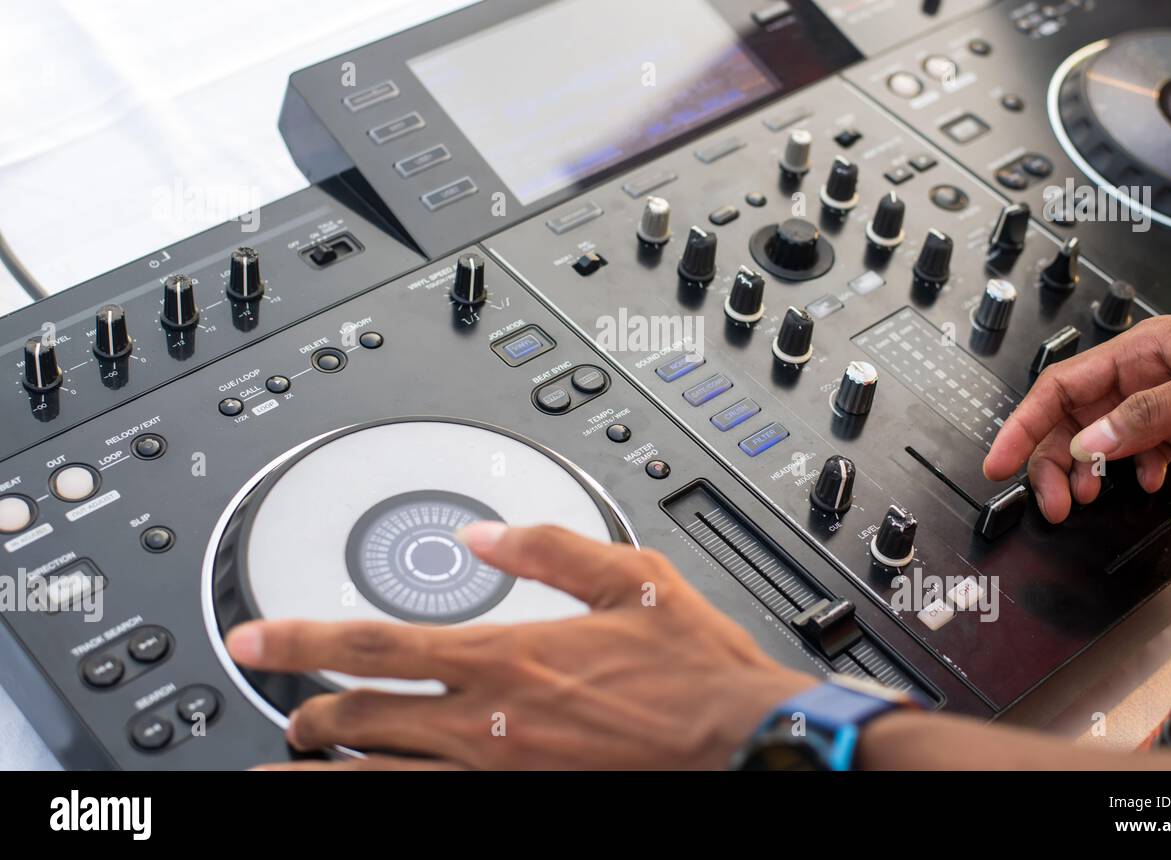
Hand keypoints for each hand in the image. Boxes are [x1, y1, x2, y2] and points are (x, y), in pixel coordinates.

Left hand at [225, 523, 815, 769]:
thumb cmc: (693, 671)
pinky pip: (424, 811)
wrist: (741, 745)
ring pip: (374, 782)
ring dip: (317, 776)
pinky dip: (382, 800)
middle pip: (359, 721)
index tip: (251, 637)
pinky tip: (365, 796)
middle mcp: (487, 724)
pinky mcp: (517, 809)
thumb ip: (548, 549)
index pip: (374, 644)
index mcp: (507, 656)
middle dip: (308, 715)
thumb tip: (484, 537)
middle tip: (292, 710)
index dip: (298, 640)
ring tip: (279, 770)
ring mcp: (496, 777)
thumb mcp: (634, 578)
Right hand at [984, 307, 1170, 522]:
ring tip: (1085, 498)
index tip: (1000, 459)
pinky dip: (1134, 475)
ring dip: (1087, 472)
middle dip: (1052, 461)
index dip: (1024, 424)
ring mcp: (1165, 408)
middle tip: (1052, 502)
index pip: (1061, 387)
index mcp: (1141, 353)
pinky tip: (1147, 483)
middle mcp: (1144, 379)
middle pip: (1072, 420)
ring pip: (1101, 442)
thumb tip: (1091, 444)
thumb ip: (1150, 415)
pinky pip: (1141, 455)